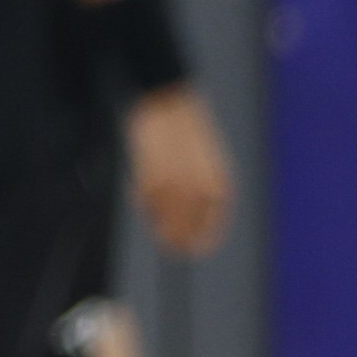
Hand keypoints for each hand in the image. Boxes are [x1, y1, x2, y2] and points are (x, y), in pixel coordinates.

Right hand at [128, 86, 233, 256]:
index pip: (211, 229)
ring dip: (155, 222)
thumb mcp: (207, 164)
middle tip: (167, 245)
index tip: (190, 249)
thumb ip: (205, 193)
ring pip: (163, 220)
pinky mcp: (152, 178)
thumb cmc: (188, 134)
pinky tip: (138, 195)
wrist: (170, 106)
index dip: (201, 243)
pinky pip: (143, 201)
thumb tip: (195, 223)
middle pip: (185, 230)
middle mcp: (199, 191)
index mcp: (219, 188)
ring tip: (151, 216)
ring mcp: (176, 186)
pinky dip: (139, 201)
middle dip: (175, 240)